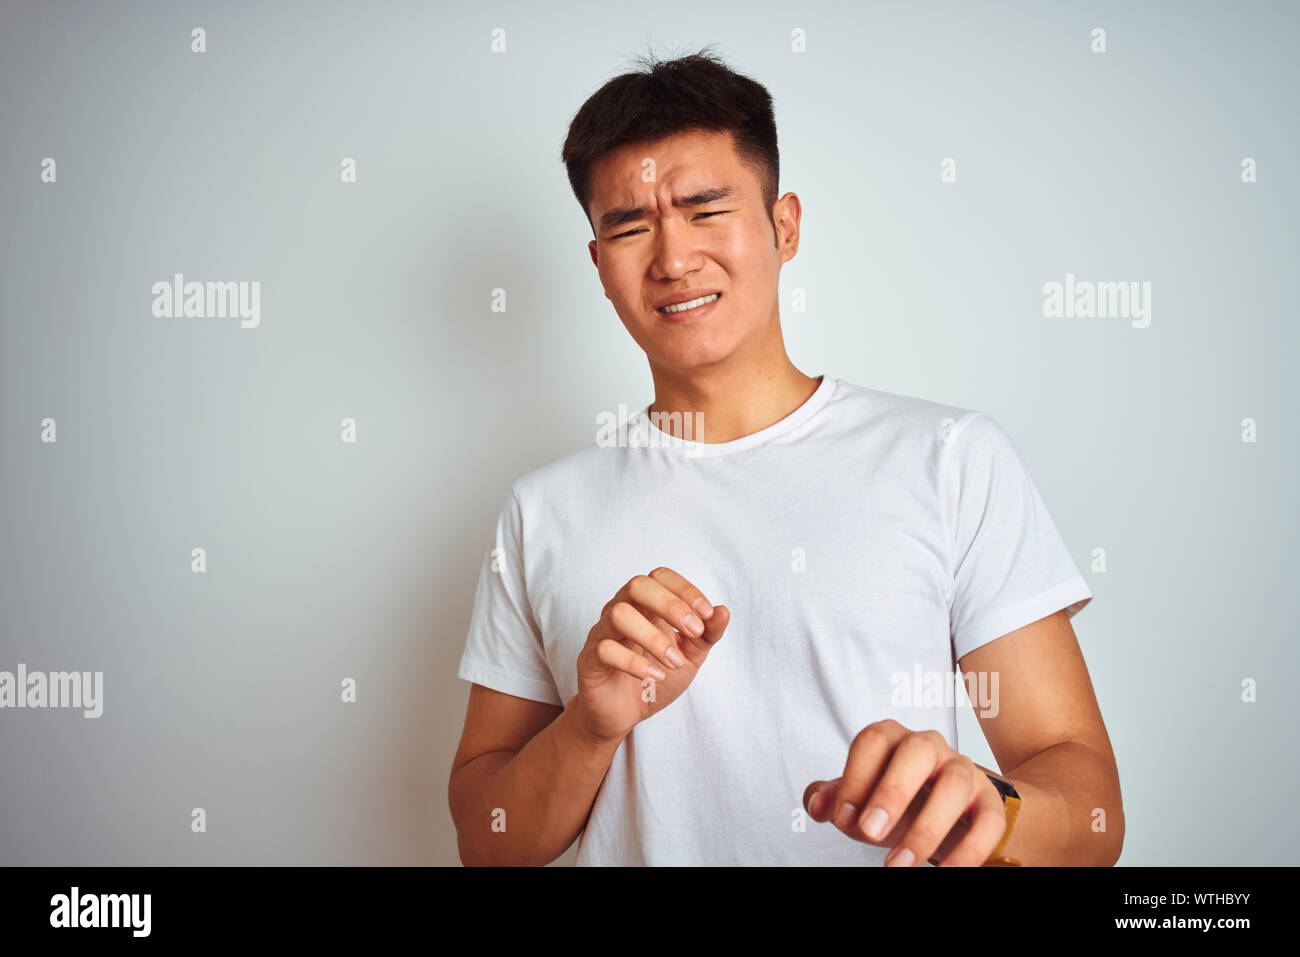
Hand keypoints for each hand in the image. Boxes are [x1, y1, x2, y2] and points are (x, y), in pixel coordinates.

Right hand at [573, 567, 729, 745]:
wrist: (624, 716)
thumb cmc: (655, 678)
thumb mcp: (690, 656)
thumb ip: (707, 635)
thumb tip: (723, 611)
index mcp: (645, 605)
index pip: (660, 576)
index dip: (685, 589)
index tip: (707, 614)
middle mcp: (621, 612)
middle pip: (637, 585)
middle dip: (671, 605)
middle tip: (693, 632)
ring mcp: (602, 634)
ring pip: (619, 614)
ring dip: (654, 637)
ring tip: (674, 662)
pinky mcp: (589, 660)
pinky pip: (605, 649)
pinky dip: (635, 662)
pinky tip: (656, 675)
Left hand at [802, 719, 1007, 865]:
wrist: (952, 813)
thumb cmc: (898, 801)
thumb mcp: (862, 799)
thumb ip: (834, 798)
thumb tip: (815, 804)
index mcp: (894, 738)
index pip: (873, 741)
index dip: (855, 778)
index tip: (844, 818)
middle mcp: (931, 747)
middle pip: (916, 751)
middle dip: (891, 792)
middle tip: (869, 833)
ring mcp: (964, 771)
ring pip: (954, 786)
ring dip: (925, 829)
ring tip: (898, 865)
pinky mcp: (990, 803)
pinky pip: (987, 822)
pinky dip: (967, 851)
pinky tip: (944, 873)